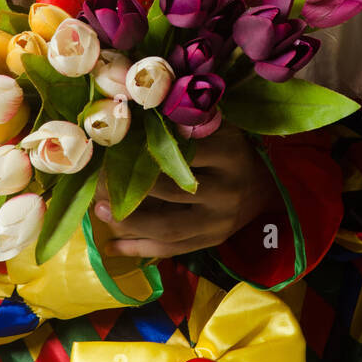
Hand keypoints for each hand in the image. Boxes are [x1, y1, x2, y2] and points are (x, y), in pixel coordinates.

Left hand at [91, 123, 280, 258]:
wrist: (264, 186)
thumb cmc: (230, 147)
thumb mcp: (218, 125)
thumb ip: (186, 120)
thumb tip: (137, 112)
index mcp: (228, 154)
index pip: (183, 152)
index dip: (145, 149)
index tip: (115, 145)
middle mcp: (226, 191)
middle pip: (171, 192)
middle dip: (130, 188)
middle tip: (98, 180)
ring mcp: (219, 222)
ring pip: (168, 228)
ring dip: (130, 222)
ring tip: (99, 211)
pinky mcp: (210, 242)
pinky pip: (171, 250)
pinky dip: (139, 248)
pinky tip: (111, 246)